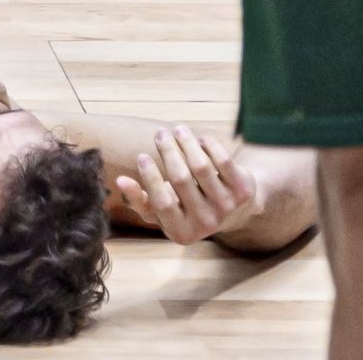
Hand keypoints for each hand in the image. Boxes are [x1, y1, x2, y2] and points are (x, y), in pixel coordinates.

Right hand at [110, 125, 263, 245]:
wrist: (231, 210)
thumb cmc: (185, 207)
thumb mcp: (160, 211)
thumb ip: (138, 199)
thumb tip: (120, 181)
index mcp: (181, 232)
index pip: (162, 202)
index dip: (150, 177)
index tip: (142, 155)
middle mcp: (206, 224)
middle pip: (181, 179)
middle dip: (167, 151)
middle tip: (159, 133)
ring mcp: (226, 208)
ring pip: (201, 166)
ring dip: (187, 143)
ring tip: (178, 130)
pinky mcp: (242, 192)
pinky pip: (223, 161)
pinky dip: (209, 145)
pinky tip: (200, 139)